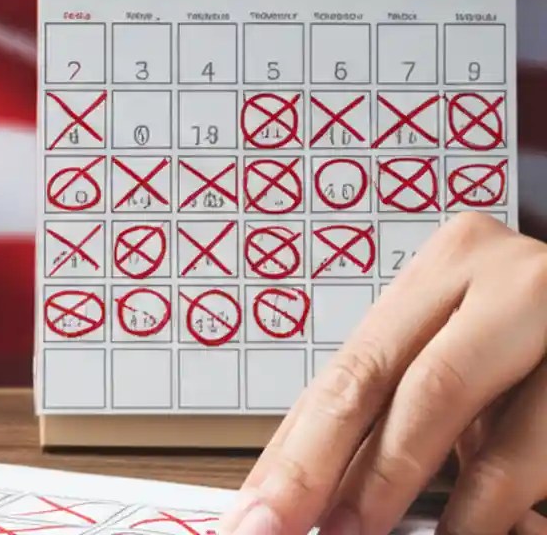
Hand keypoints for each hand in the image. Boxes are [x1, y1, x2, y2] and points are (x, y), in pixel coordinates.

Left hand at [221, 212, 546, 534]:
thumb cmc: (541, 355)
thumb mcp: (466, 370)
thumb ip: (401, 420)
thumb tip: (316, 493)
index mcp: (450, 266)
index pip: (351, 369)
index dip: (296, 449)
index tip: (256, 510)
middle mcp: (506, 275)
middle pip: (393, 382)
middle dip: (330, 472)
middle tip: (290, 530)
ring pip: (468, 417)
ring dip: (418, 498)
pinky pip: (541, 442)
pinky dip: (494, 499)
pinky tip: (472, 529)